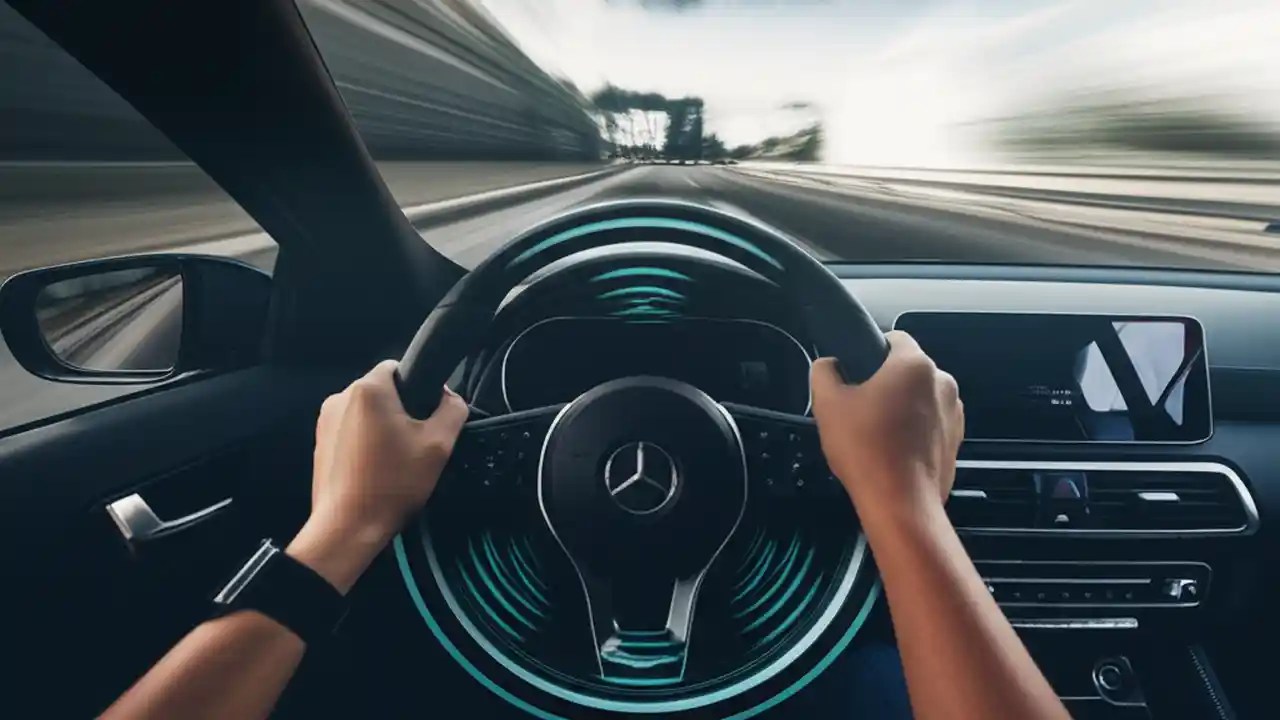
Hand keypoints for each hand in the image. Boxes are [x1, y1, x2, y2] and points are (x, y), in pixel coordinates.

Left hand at [287, 360, 467, 591]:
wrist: (347, 528)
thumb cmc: (393, 483)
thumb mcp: (438, 445)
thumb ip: (452, 410)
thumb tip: (448, 397)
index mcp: (368, 389)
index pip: (399, 367)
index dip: (420, 387)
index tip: (429, 416)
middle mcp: (339, 397)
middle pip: (382, 391)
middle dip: (401, 411)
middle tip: (417, 444)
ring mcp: (324, 422)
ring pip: (366, 413)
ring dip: (383, 428)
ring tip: (396, 461)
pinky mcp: (319, 444)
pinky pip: (351, 432)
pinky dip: (366, 444)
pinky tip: (375, 471)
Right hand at [810, 331, 963, 518]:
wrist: (900, 503)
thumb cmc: (866, 450)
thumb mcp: (828, 404)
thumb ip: (823, 372)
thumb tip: (827, 365)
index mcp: (914, 364)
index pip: (894, 338)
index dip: (871, 352)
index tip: (856, 374)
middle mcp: (942, 382)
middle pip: (907, 371)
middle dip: (885, 383)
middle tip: (859, 408)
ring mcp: (954, 412)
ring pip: (920, 398)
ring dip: (902, 407)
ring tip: (876, 433)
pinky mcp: (956, 439)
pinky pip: (931, 423)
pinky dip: (915, 430)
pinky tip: (893, 450)